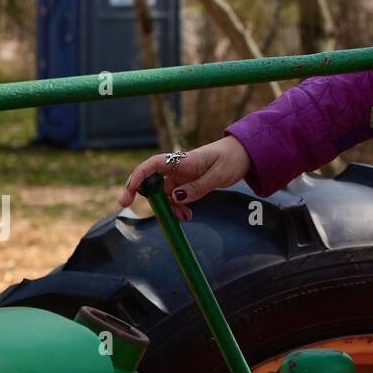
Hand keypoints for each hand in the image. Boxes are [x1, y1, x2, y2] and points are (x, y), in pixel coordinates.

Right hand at [118, 135, 251, 221]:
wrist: (244, 154)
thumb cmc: (231, 159)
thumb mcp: (218, 175)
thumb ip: (197, 188)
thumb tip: (174, 198)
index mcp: (181, 160)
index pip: (151, 166)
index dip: (136, 179)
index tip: (128, 196)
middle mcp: (176, 168)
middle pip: (153, 184)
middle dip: (155, 202)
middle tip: (166, 217)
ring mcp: (180, 176)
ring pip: (164, 195)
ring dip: (170, 208)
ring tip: (185, 217)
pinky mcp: (186, 183)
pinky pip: (175, 198)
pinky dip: (178, 208)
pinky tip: (187, 215)